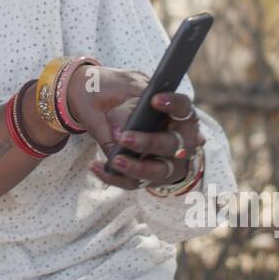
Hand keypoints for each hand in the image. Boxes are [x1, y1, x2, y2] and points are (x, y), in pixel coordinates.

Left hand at [73, 80, 203, 190]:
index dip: (172, 104)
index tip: (154, 100)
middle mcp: (178, 140)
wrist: (110, 108)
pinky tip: (95, 166)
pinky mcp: (148, 175)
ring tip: (115, 161)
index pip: (183, 107)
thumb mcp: (119, 97)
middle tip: (124, 138)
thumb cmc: (120, 99)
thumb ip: (121, 112)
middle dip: (149, 142)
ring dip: (136, 167)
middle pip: (172, 144)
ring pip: (158, 170)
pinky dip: (114, 177)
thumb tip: (119, 134)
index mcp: (175, 114)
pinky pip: (134, 182)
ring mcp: (166, 161)